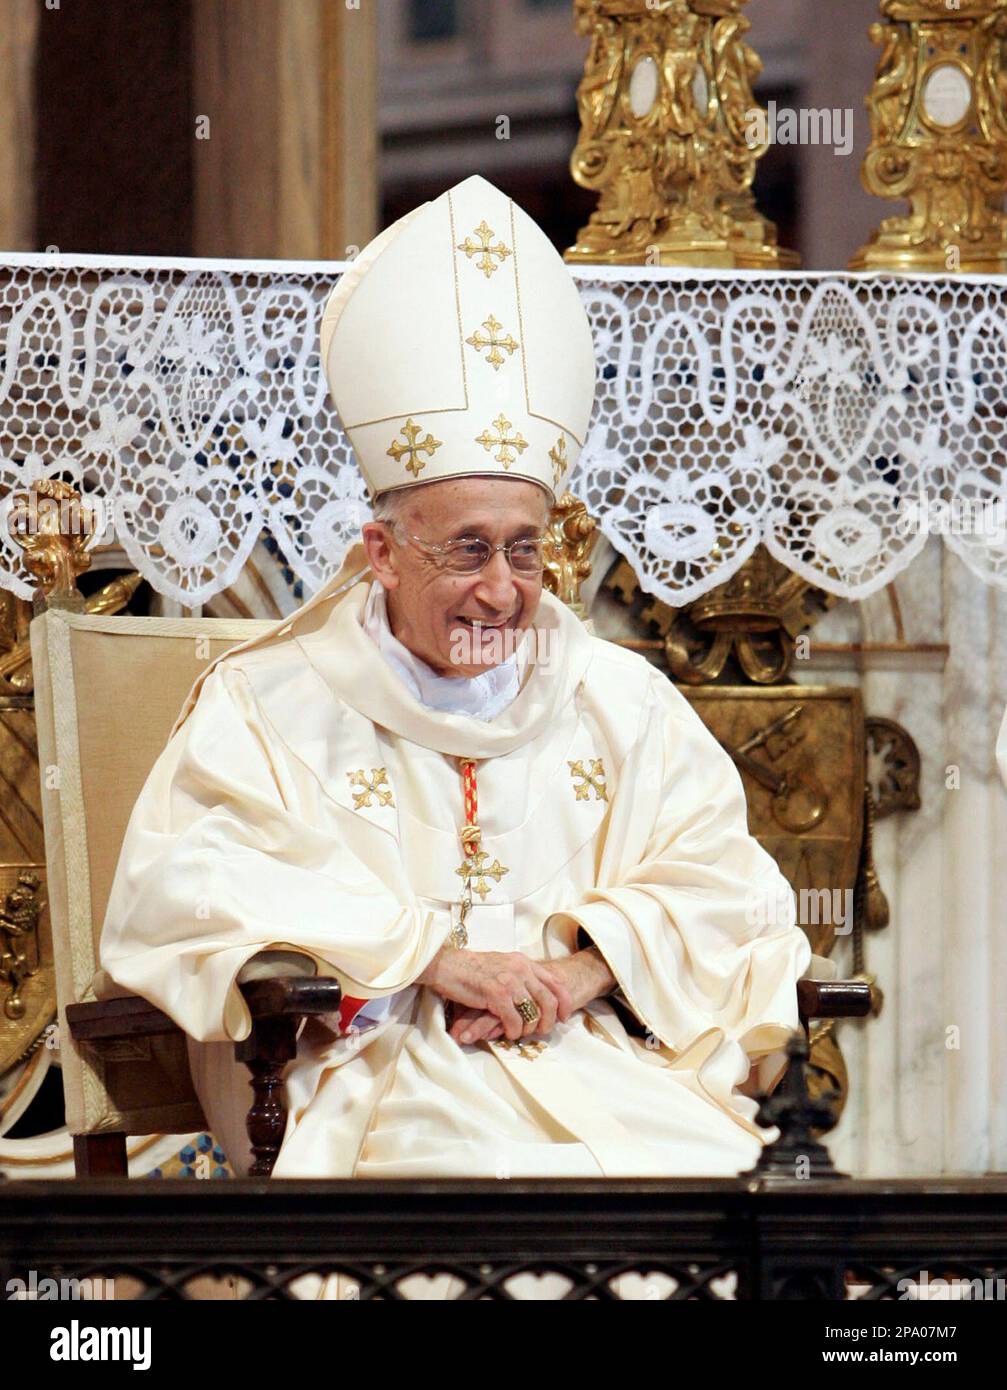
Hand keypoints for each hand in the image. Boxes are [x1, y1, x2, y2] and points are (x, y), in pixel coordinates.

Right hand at [440, 948, 618, 1046]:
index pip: (556, 982)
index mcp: (524, 962)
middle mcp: (520, 969)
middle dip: (549, 1020)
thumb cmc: (472, 969)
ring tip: (520, 1032)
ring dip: (529, 1028)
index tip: (563, 1016)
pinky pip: (514, 1020)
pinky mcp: (495, 994)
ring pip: (533, 1012)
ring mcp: (509, 981)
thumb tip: (536, 997)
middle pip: (549, 1000)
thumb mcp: (503, 966)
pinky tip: (507, 1033)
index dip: (564, 1002)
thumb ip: (520, 976)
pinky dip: (513, 1030)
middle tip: (542, 1031)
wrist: (447, 965)